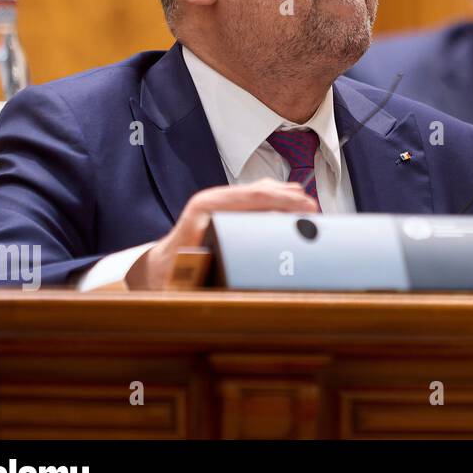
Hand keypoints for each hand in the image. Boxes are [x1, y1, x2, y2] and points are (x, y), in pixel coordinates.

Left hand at [127, 179, 316, 289]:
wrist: (157, 269)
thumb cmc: (170, 275)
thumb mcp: (186, 277)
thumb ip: (208, 278)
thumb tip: (235, 284)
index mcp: (205, 208)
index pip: (253, 196)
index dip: (283, 200)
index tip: (305, 209)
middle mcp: (213, 199)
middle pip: (261, 188)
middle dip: (291, 197)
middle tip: (315, 211)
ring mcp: (220, 201)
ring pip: (261, 189)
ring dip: (286, 196)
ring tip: (309, 211)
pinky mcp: (227, 208)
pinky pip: (257, 197)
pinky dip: (278, 200)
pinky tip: (294, 210)